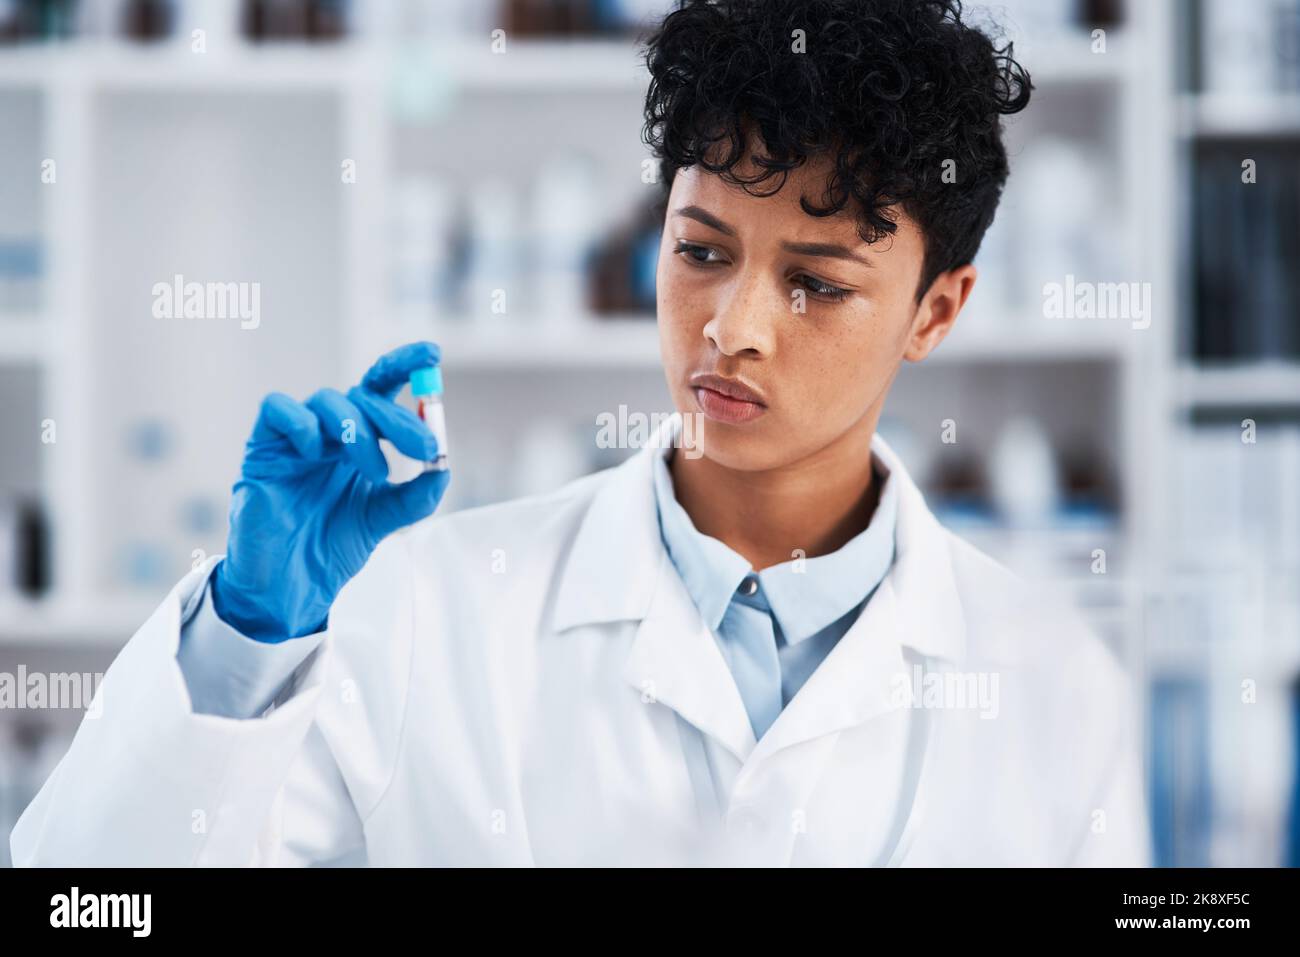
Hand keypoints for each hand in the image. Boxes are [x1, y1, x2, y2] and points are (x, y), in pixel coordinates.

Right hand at [211, 342, 449, 641]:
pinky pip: (277, 410)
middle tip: (424, 448)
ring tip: (376, 474)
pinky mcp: (262, 451)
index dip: (404, 365)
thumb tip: (444, 467)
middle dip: (398, 418)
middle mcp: (328, 433)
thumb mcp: (383, 520)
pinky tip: (317, 455)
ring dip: (358, 430)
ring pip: (325, 400)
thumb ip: (414, 496)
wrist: (289, 587)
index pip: (380, 389)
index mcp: (358, 442)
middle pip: (361, 397)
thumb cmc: (331, 549)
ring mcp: (295, 440)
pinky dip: (302, 423)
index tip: (433, 354)